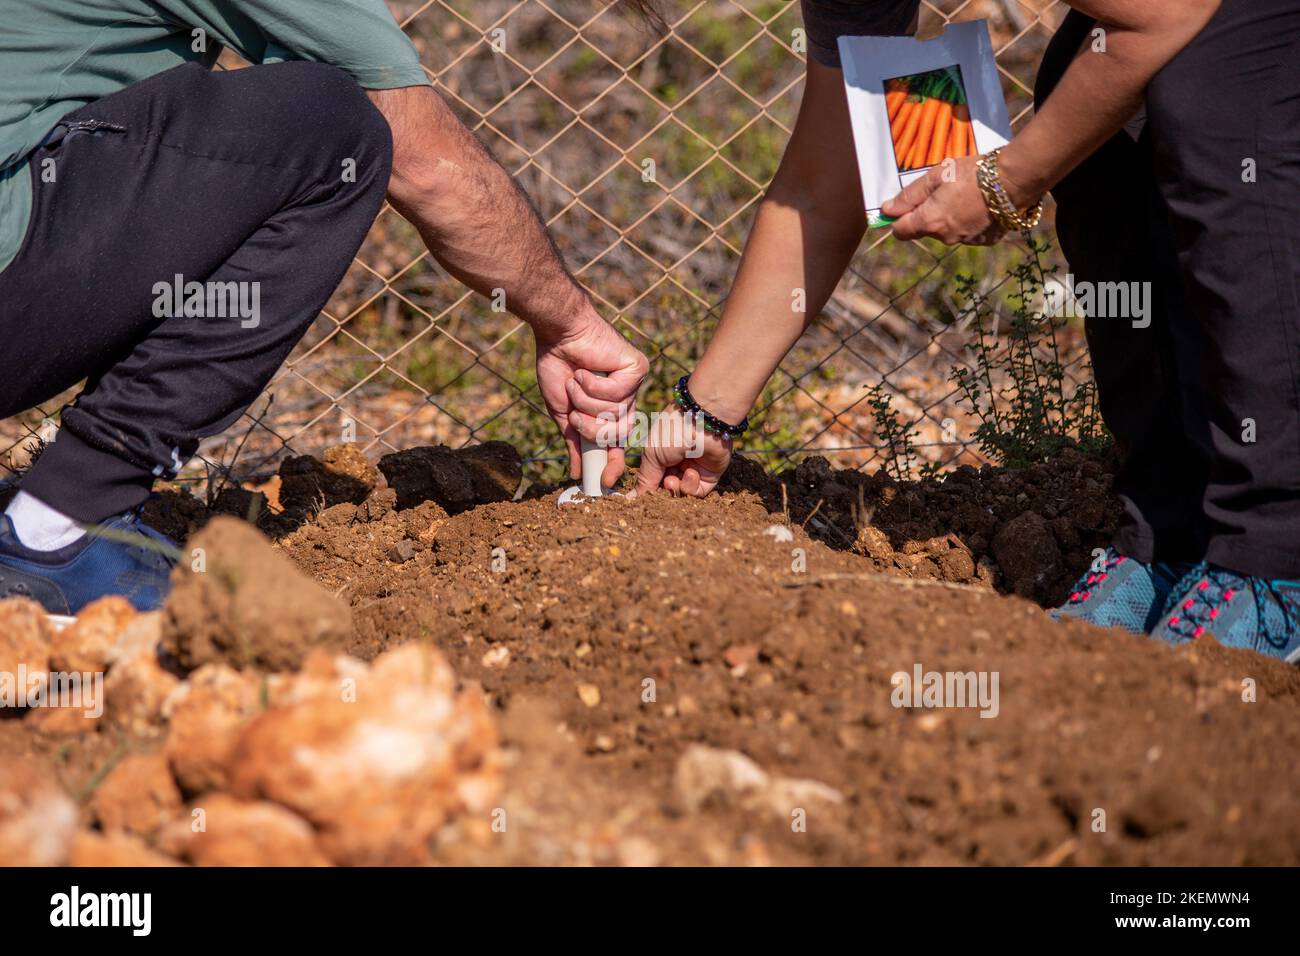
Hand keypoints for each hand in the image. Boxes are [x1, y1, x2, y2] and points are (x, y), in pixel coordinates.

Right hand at [535, 309, 647, 487]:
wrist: (558, 334)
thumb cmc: (558, 366)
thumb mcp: (563, 411)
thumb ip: (573, 440)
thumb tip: (574, 472)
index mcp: (610, 410)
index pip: (619, 443)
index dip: (614, 463)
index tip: (605, 480)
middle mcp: (626, 399)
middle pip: (619, 433)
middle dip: (592, 427)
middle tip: (574, 413)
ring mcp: (634, 384)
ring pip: (617, 414)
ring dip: (588, 402)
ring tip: (577, 382)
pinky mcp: (637, 369)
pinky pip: (618, 394)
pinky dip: (595, 385)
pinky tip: (587, 370)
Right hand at [633, 406, 732, 497]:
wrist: (702, 422)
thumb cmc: (672, 432)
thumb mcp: (651, 455)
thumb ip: (645, 479)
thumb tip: (632, 498)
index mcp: (661, 455)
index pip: (653, 479)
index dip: (649, 489)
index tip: (644, 496)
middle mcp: (677, 462)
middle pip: (667, 489)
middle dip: (663, 490)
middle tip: (663, 483)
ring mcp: (694, 468)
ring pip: (682, 493)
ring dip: (676, 489)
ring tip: (673, 480)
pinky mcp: (710, 475)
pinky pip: (698, 492)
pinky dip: (691, 487)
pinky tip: (691, 473)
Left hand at [881, 155, 1005, 245]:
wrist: (1014, 180)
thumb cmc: (972, 173)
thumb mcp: (936, 176)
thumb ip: (909, 195)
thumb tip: (887, 210)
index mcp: (929, 221)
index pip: (900, 231)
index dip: (899, 218)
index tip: (904, 206)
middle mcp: (945, 237)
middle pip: (925, 229)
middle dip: (928, 213)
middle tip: (944, 190)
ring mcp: (966, 241)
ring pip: (948, 231)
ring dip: (950, 217)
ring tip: (966, 195)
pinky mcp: (985, 240)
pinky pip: (969, 232)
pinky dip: (970, 221)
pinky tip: (980, 205)